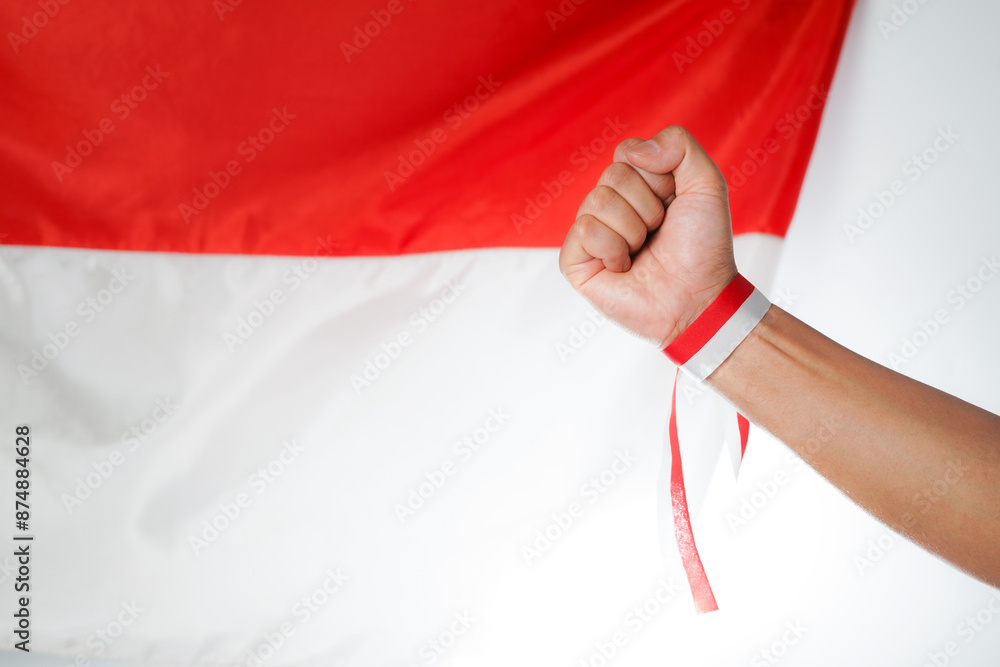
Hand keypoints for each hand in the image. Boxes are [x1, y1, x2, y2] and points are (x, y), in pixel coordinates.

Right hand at [558, 126, 737, 347]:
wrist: (699, 297)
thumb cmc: (703, 247)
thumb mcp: (707, 184)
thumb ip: (678, 145)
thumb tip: (631, 151)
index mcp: (635, 186)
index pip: (627, 153)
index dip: (657, 176)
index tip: (673, 204)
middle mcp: (609, 207)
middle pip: (612, 175)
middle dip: (647, 206)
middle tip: (658, 233)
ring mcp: (590, 234)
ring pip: (597, 201)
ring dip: (632, 230)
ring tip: (642, 252)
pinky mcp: (575, 261)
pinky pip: (584, 230)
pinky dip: (613, 249)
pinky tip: (624, 267)